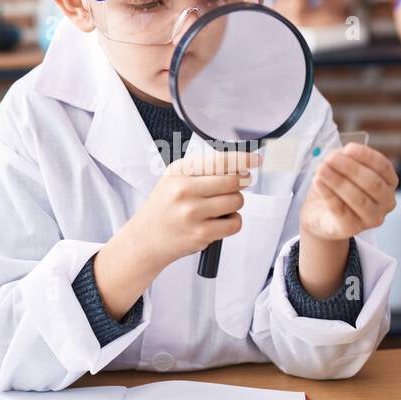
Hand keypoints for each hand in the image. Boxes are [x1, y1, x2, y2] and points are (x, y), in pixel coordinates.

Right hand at [129, 149, 260, 266]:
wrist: (144, 240)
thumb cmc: (163, 208)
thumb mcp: (175, 180)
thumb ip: (205, 172)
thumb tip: (241, 170)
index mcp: (179, 172)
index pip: (219, 161)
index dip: (243, 159)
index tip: (256, 160)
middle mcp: (184, 190)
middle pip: (233, 181)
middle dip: (240, 184)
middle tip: (233, 188)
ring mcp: (192, 213)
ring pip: (236, 201)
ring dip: (235, 204)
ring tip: (219, 207)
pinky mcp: (201, 234)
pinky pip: (234, 223)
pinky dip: (233, 222)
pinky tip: (219, 222)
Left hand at [300, 143, 397, 242]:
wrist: (320, 214)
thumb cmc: (337, 188)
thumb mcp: (343, 167)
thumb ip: (345, 158)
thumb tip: (341, 154)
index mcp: (388, 183)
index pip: (383, 167)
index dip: (366, 156)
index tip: (348, 148)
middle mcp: (386, 202)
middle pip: (372, 183)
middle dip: (351, 168)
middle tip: (331, 158)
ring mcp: (371, 218)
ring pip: (358, 199)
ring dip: (338, 181)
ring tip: (321, 168)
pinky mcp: (351, 228)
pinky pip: (340, 210)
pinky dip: (328, 194)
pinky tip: (318, 182)